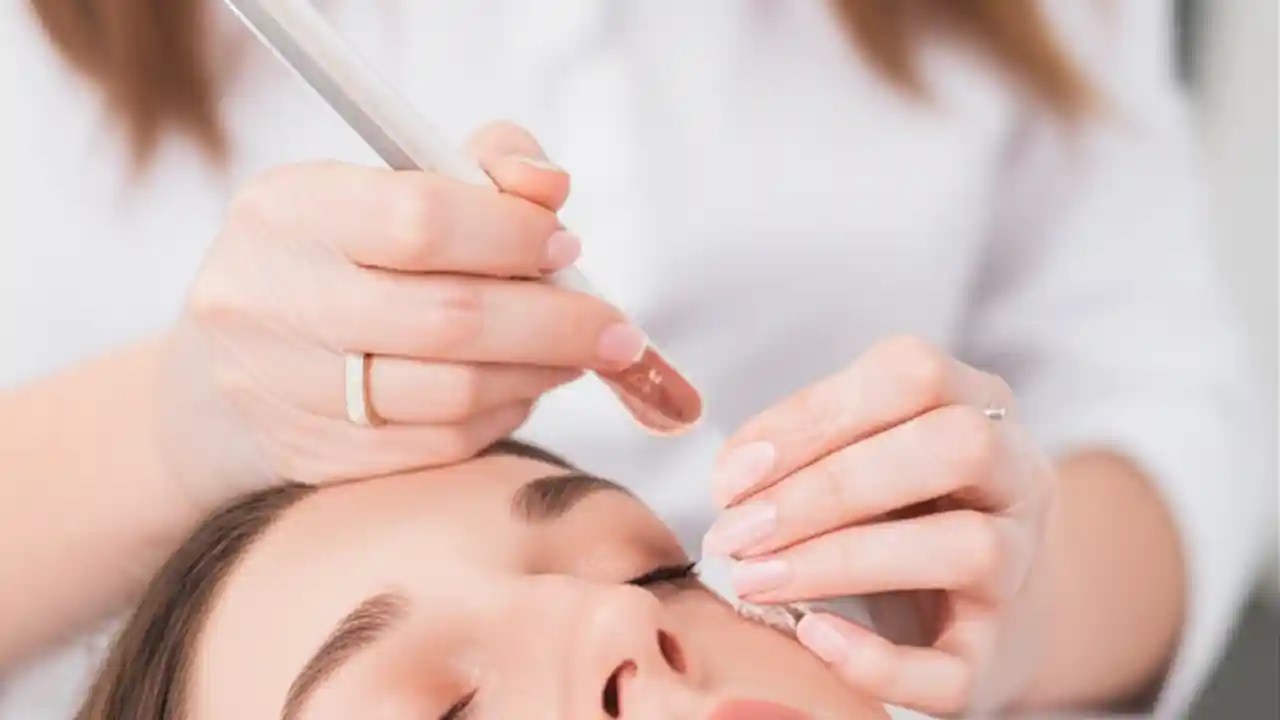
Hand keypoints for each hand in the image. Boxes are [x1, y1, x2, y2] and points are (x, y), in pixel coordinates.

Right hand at [158, 121, 645, 501]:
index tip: (568, 250)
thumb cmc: (338, 262)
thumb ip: (481, 168)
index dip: (514, 236)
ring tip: (576, 356)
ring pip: (453, 394)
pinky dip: (500, 416)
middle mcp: (271, 299)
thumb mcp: (386, 190)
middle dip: (558, 324)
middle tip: (618, 330)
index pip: (423, 219)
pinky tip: (520, 388)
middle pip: (450, 319)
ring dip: (540, 375)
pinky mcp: (315, 457)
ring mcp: (285, 390)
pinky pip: (440, 445)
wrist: (227, 372)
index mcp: (288, 211)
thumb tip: (551, 188)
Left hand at [703, 337, 1057, 715]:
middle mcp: (1016, 473)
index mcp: (974, 402)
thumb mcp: (865, 453)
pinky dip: (880, 659)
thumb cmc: (899, 508)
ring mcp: (1023, 563)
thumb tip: (733, 478)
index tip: (732, 476)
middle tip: (738, 533)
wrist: (978, 603)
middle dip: (830, 488)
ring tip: (757, 579)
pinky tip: (814, 638)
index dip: (813, 418)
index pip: (914, 374)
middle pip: (955, 447)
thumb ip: (807, 449)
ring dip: (845, 561)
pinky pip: (956, 667)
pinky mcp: (1000, 652)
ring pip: (969, 548)